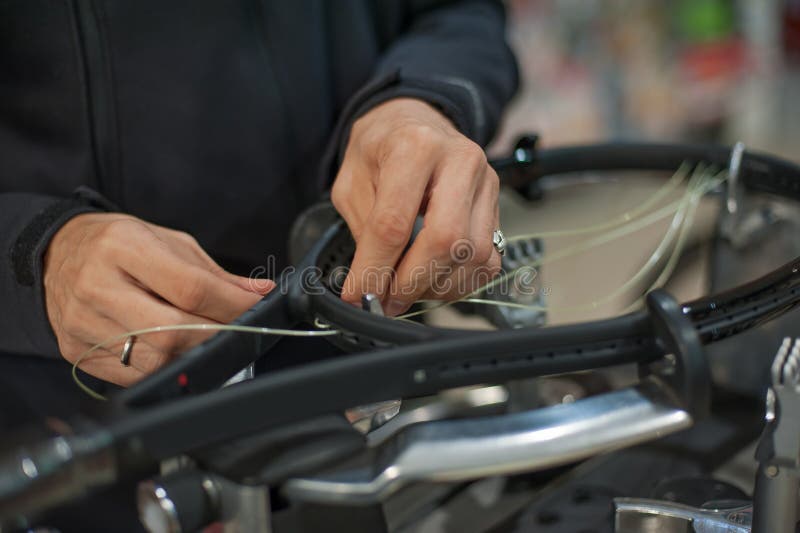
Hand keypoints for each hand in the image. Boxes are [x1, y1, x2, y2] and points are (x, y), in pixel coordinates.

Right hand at [43, 213, 273, 385]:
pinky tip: (175, 353)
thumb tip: (260, 294)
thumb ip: (215, 273)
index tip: (255, 310)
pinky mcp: (76, 351)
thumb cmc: (119, 245)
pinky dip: (165, 369)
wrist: (56, 253)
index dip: (231, 306)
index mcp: (124, 247)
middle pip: (172, 331)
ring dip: (193, 356)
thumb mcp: (169, 242)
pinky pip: (133, 376)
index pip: (190, 288)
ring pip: (155, 359)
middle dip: (215, 336)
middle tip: (237, 332)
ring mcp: (83, 323)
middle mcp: (98, 285)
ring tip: (206, 341)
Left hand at [332, 98, 500, 315]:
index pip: (395, 224)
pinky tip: (434, 281)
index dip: (374, 269)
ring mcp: (485, 183)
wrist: (414, 121)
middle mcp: (460, 161)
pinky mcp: (498, 204)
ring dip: (436, 285)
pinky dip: (460, 282)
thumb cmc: (381, 149)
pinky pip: (488, 260)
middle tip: (386, 300)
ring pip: (472, 255)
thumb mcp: (352, 182)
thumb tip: (369, 284)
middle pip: (445, 241)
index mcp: (414, 147)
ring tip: (407, 289)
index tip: (358, 295)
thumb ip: (363, 231)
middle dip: (412, 282)